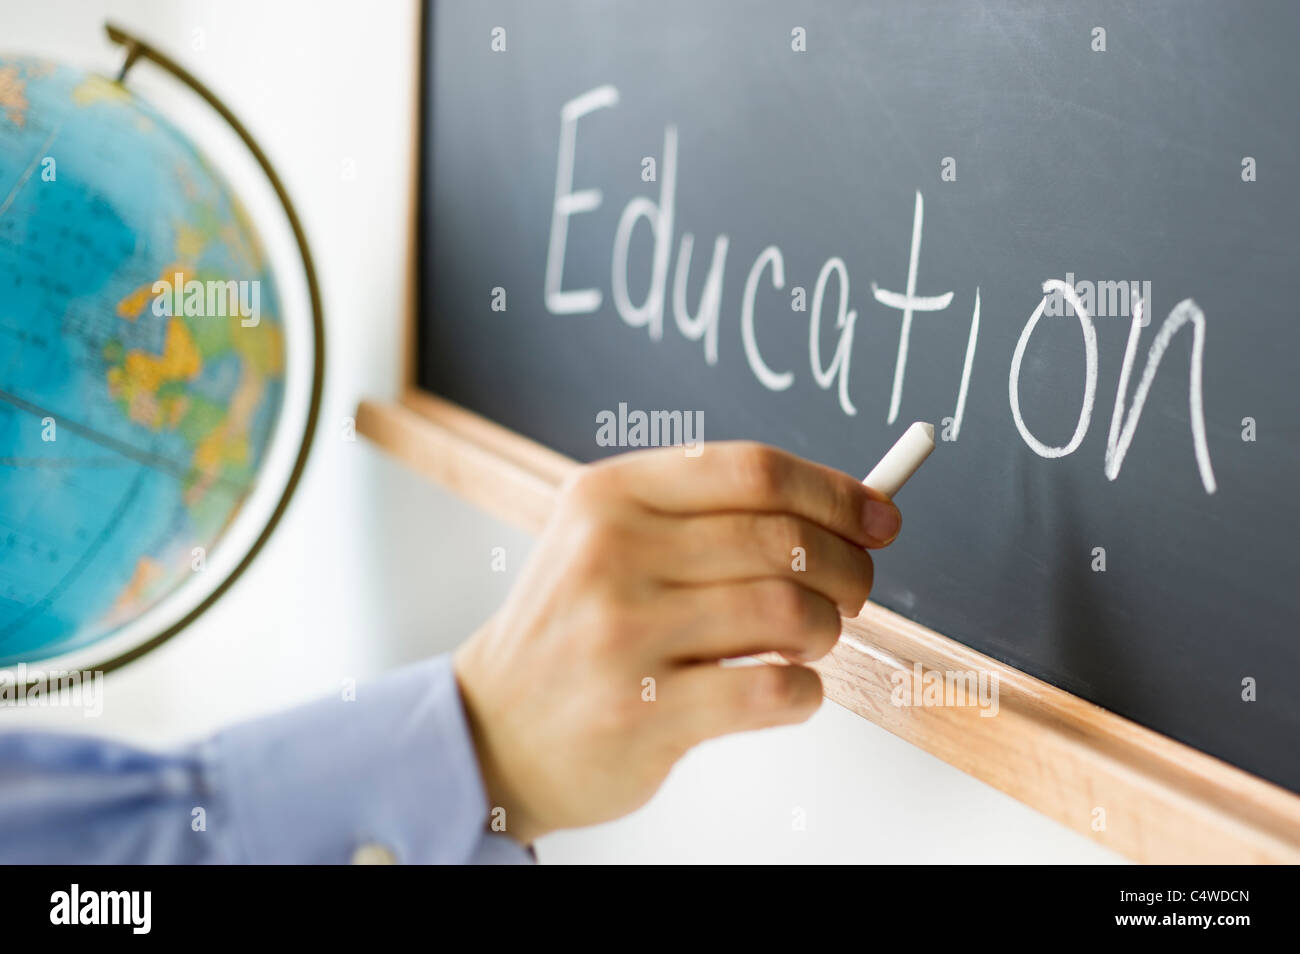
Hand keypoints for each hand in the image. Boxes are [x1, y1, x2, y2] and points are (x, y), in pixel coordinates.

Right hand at [453, 442, 900, 843]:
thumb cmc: (575, 629)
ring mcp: (624, 634)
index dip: (835, 492)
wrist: (494, 728)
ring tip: (808, 642)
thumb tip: (854, 510)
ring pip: (790, 612)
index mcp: (608, 496)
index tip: (879, 517)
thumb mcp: (612, 541)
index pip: (753, 471)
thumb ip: (713, 516)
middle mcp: (611, 554)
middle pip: (783, 538)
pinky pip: (775, 690)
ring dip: (826, 632)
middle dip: (848, 567)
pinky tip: (784, 688)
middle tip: (853, 590)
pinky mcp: (643, 712)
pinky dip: (805, 692)